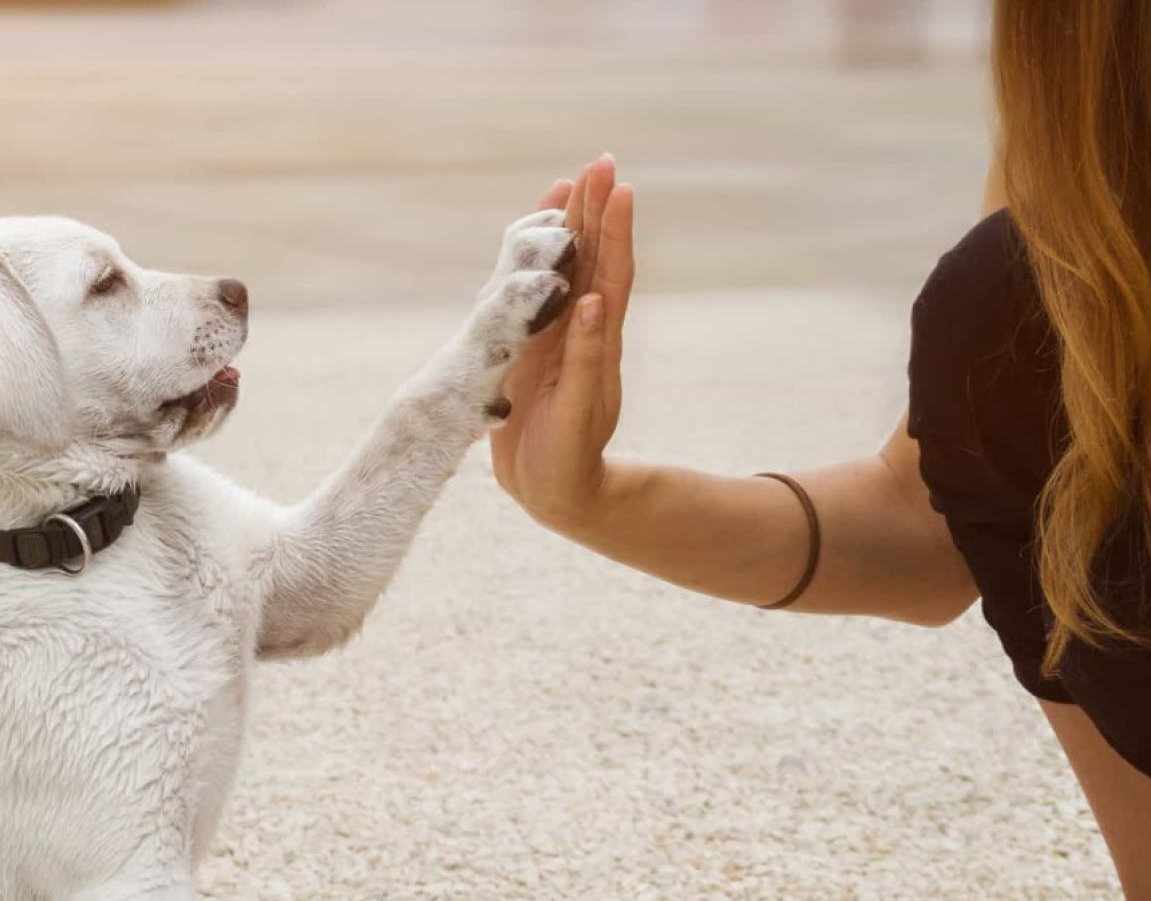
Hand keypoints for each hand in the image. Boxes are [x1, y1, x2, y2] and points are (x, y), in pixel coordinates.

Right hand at [492, 155, 635, 530]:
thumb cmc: (568, 458)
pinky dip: (533, 261)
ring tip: (570, 182)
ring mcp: (556, 336)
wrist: (553, 489)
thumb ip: (585, 359)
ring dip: (569, 227)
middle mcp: (580, 330)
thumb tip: (592, 303)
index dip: (615, 232)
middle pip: (591, 259)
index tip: (619, 187)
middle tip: (599, 162)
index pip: (610, 275)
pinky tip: (532, 239)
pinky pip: (533, 291)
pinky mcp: (531, 347)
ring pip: (564, 269)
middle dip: (595, 211)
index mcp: (596, 342)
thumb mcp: (577, 413)